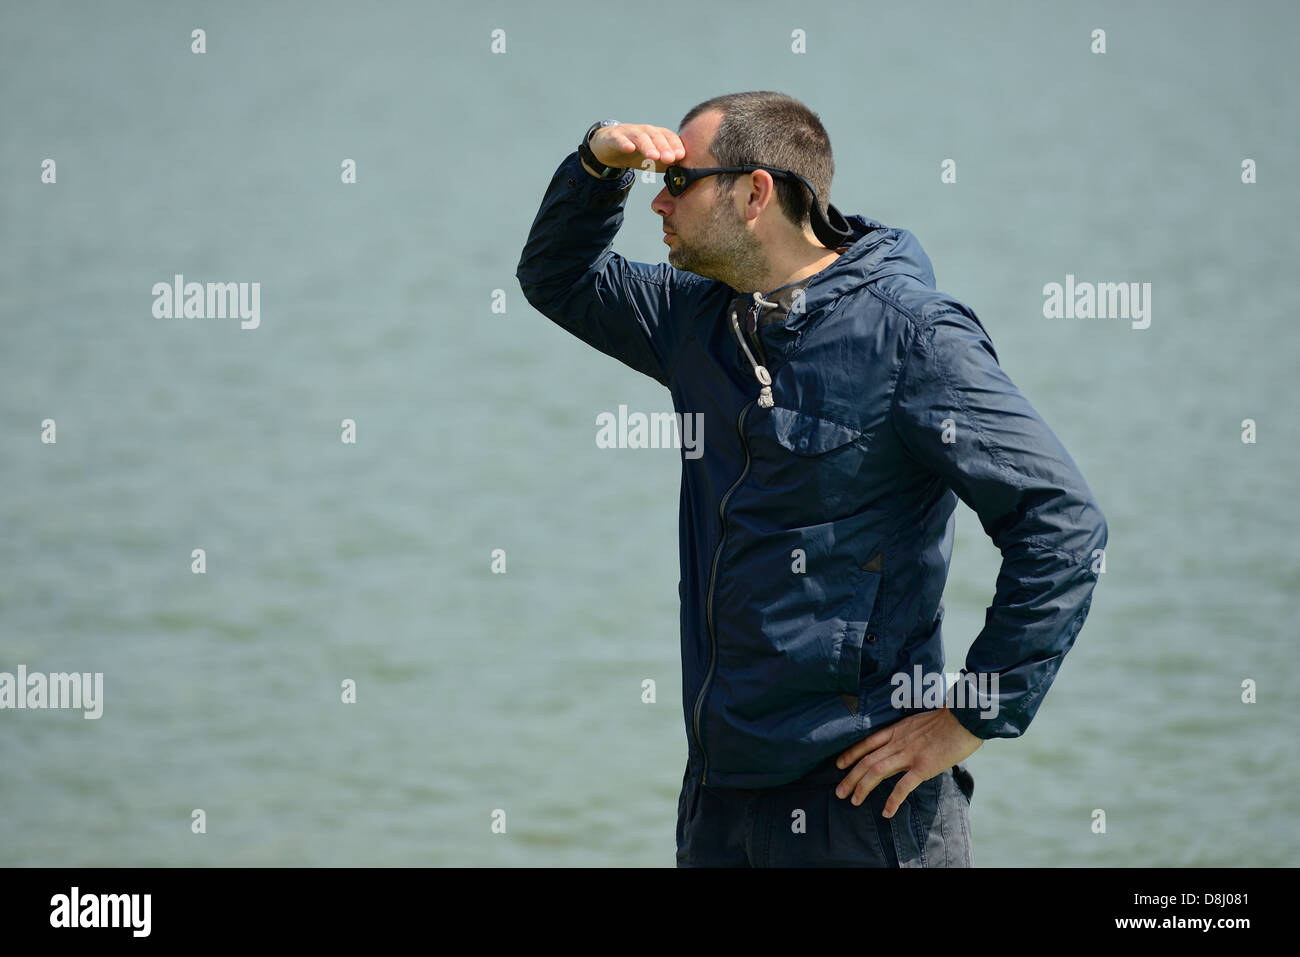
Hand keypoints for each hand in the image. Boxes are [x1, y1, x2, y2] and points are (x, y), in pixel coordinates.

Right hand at [588, 123, 684, 172]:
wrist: (608, 147)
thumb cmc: (636, 153)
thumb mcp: (653, 160)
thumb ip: (667, 165)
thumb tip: (684, 176)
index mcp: (656, 135)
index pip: (669, 137)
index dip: (675, 145)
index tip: (681, 156)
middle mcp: (644, 131)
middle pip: (656, 136)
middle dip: (664, 147)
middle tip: (669, 158)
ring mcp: (628, 132)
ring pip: (640, 137)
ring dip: (647, 146)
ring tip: (653, 156)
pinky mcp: (613, 137)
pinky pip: (619, 139)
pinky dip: (624, 143)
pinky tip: (629, 148)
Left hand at [834, 707, 982, 817]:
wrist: (965, 717)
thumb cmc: (948, 719)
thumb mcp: (920, 721)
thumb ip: (909, 733)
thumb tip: (905, 743)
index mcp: (897, 730)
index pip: (867, 743)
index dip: (851, 754)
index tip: (839, 764)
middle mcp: (898, 742)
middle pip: (867, 760)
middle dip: (850, 777)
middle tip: (839, 792)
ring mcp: (909, 754)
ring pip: (877, 771)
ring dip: (862, 787)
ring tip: (853, 801)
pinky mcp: (923, 766)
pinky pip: (903, 786)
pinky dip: (892, 800)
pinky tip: (886, 812)